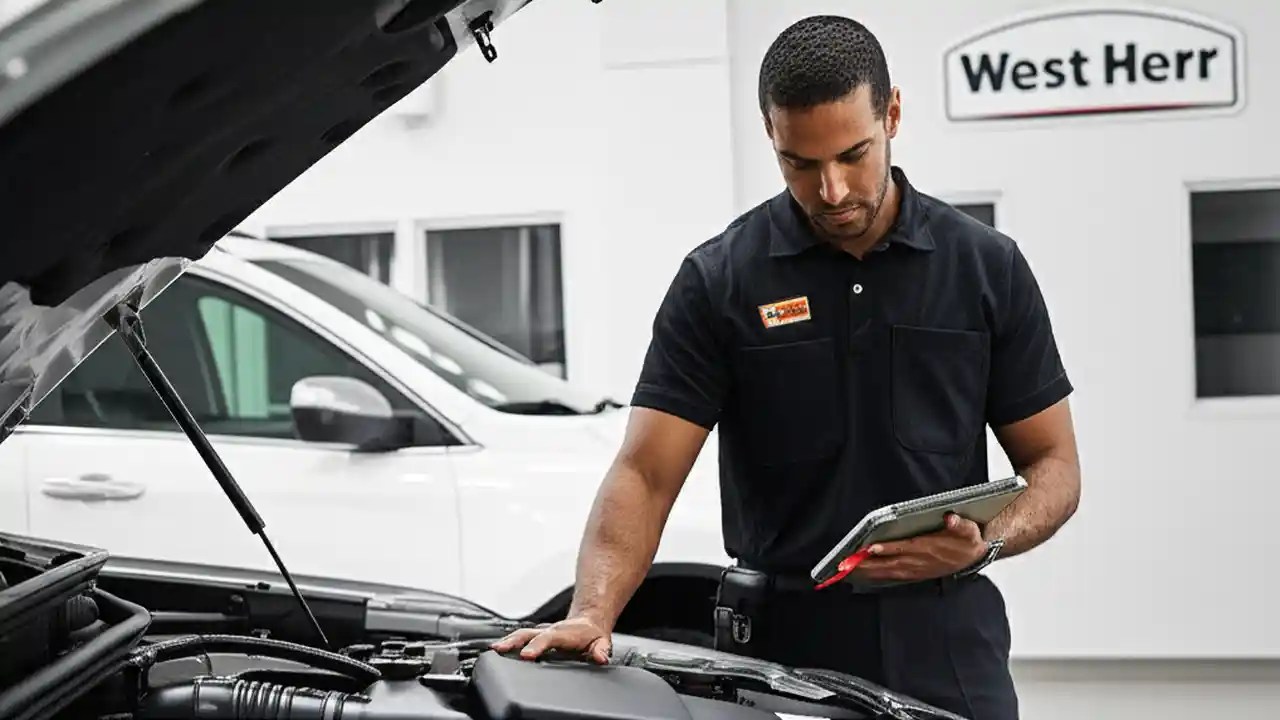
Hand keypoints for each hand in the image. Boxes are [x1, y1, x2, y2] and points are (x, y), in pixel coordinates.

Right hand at [489, 614, 612, 663]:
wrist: (589, 620)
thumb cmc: (592, 634)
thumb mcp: (602, 642)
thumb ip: (601, 649)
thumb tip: (601, 656)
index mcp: (563, 633)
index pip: (547, 638)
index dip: (536, 646)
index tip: (526, 655)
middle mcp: (549, 630)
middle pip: (528, 633)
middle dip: (513, 641)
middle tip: (499, 648)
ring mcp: (541, 632)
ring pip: (521, 633)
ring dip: (507, 641)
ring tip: (493, 649)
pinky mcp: (536, 635)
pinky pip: (520, 637)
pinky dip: (508, 642)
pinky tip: (497, 649)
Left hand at [853, 513, 987, 582]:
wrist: (975, 555)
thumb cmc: (967, 539)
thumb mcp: (968, 528)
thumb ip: (959, 523)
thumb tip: (950, 517)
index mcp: (928, 547)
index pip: (904, 548)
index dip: (887, 548)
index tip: (870, 548)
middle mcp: (919, 561)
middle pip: (890, 563)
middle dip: (868, 564)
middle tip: (847, 564)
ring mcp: (917, 570)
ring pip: (888, 572)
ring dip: (868, 571)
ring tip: (848, 571)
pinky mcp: (916, 574)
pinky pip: (893, 577)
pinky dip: (878, 576)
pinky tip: (864, 575)